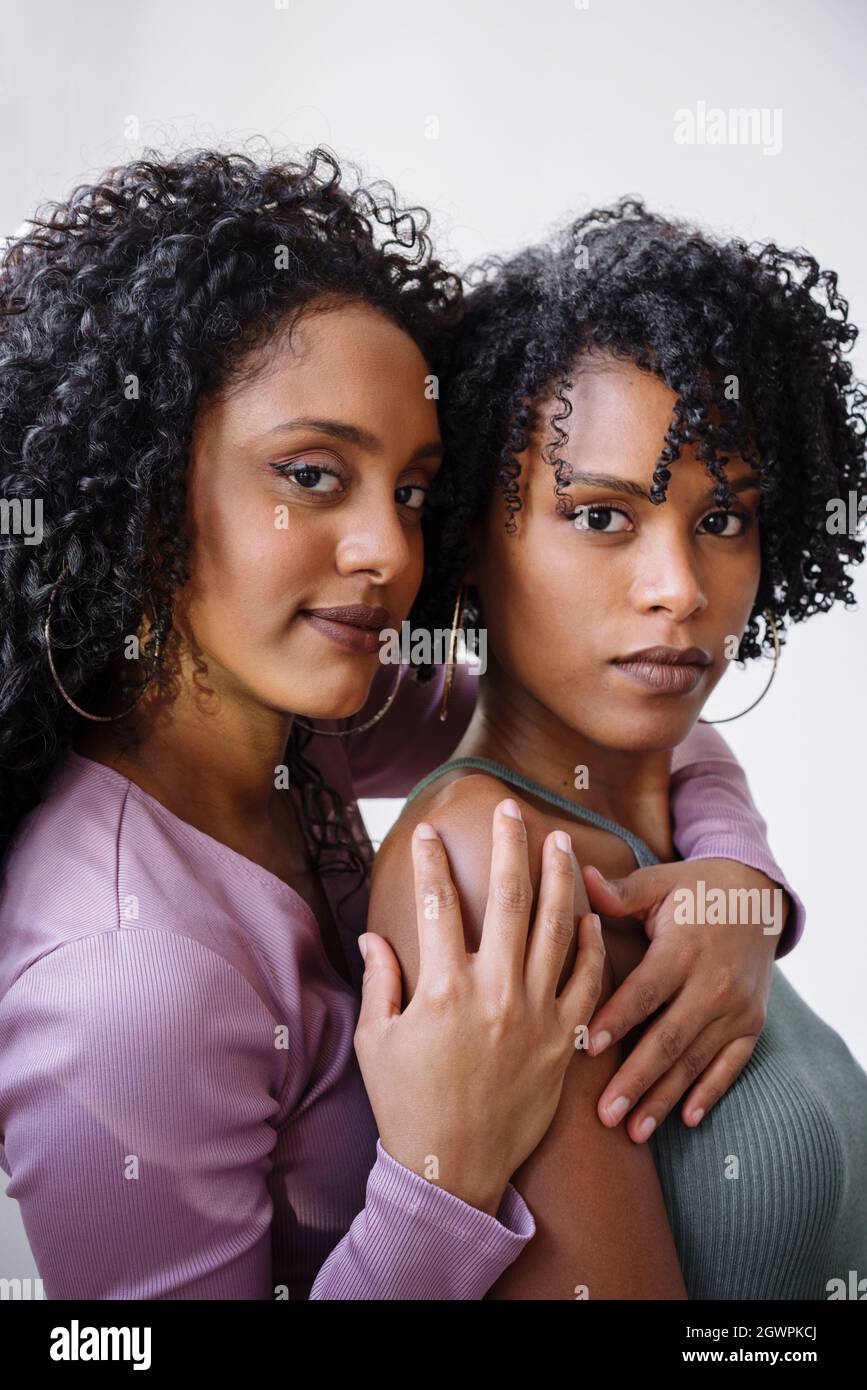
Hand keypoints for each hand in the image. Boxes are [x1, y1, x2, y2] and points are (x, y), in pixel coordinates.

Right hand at [354, 799, 605, 1215]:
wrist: (453, 1171)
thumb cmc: (407, 1105)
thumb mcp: (376, 1042)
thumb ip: (380, 982)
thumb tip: (375, 935)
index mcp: (442, 989)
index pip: (438, 903)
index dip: (433, 861)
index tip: (431, 830)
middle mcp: (494, 992)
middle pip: (508, 898)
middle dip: (509, 844)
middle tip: (511, 808)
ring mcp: (536, 1015)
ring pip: (556, 928)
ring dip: (560, 877)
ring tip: (560, 840)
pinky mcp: (565, 1041)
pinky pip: (587, 981)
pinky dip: (591, 943)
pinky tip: (589, 913)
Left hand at [581, 858, 783, 1142]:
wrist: (758, 897)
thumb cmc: (695, 890)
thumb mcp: (659, 883)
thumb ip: (620, 892)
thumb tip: (578, 876)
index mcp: (683, 950)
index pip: (646, 991)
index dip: (617, 1019)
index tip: (588, 1047)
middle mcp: (713, 984)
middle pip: (669, 1038)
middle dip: (636, 1080)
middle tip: (605, 1115)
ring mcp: (737, 1009)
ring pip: (696, 1061)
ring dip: (664, 1098)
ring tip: (633, 1132)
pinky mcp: (752, 1024)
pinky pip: (730, 1066)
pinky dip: (709, 1093)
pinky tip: (686, 1120)